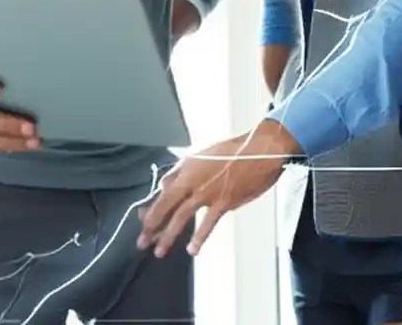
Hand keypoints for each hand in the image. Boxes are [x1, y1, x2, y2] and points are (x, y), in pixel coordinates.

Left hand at [137, 120, 299, 256]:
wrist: (259, 151)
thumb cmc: (232, 150)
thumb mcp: (202, 155)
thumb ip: (183, 171)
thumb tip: (167, 185)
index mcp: (186, 169)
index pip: (162, 192)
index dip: (151, 208)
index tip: (143, 220)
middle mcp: (192, 181)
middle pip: (166, 206)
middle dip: (152, 226)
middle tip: (142, 242)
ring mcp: (207, 193)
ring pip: (182, 217)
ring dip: (169, 235)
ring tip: (159, 251)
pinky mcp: (224, 202)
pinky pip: (208, 223)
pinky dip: (199, 237)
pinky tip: (191, 250)